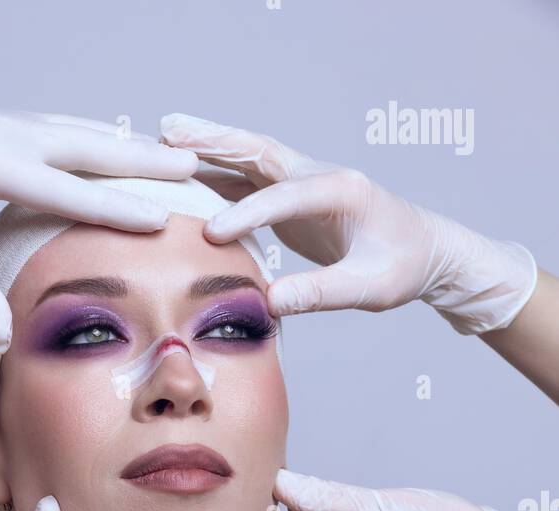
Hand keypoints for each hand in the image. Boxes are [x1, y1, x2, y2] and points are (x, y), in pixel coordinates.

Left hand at [0, 101, 197, 350]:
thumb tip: (7, 341)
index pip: (64, 189)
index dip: (116, 208)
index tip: (165, 220)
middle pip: (82, 142)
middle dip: (140, 158)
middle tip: (193, 167)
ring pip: (67, 127)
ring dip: (115, 142)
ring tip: (163, 155)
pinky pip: (44, 126)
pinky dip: (80, 138)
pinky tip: (96, 148)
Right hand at [158, 113, 536, 333]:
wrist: (424, 252)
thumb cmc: (402, 268)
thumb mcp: (369, 288)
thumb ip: (321, 293)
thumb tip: (270, 302)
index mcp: (342, 191)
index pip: (286, 196)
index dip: (249, 213)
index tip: (213, 233)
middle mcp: (319, 176)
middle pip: (259, 150)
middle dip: (214, 141)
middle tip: (170, 130)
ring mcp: (304, 183)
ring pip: (250, 157)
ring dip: (208, 147)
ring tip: (164, 135)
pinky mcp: (293, 198)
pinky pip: (249, 180)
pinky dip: (216, 173)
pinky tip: (184, 176)